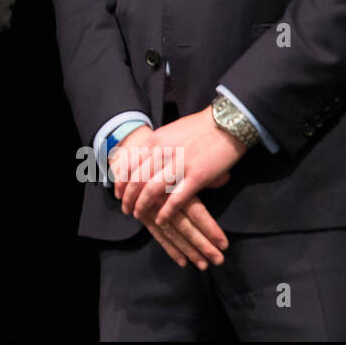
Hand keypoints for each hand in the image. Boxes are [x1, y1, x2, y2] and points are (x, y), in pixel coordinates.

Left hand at [110, 125, 228, 268]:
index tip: (118, 194)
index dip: (120, 182)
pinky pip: (176, 199)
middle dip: (128, 198)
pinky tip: (160, 220)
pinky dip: (165, 212)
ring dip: (142, 206)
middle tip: (126, 209)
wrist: (227, 123)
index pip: (129, 164)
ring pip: (151, 191)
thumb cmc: (200, 128)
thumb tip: (144, 162)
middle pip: (137, 180)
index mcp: (155, 140)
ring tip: (139, 216)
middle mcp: (163, 152)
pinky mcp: (197, 177)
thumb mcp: (170, 132)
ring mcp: (180, 165)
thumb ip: (157, 147)